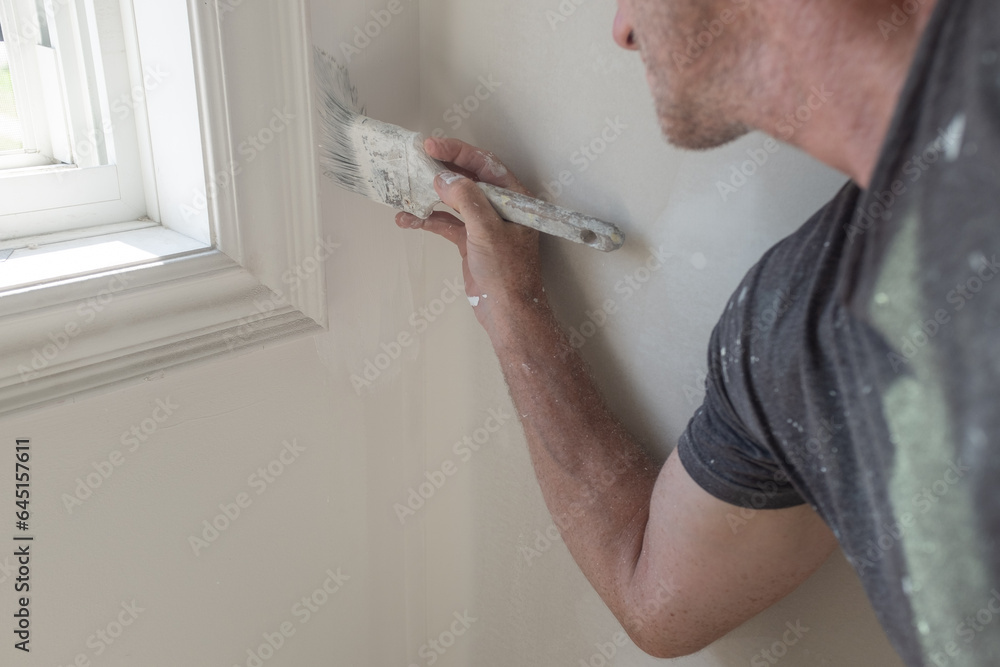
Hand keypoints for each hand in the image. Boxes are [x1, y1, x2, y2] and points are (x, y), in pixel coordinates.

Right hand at [395, 137, 545, 331]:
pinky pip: (446, 224)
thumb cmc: (507, 272)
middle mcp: (499, 208)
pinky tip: (407, 220)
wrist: (507, 312)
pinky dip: (427, 221)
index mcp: (514, 199)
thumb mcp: (487, 230)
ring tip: (405, 189)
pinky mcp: (470, 242)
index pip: (485, 165)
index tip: (432, 146)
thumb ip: (467, 200)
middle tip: (416, 160)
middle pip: (467, 179)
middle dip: (441, 170)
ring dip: (429, 197)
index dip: (458, 153)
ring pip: (453, 202)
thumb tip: (445, 177)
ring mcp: (484, 225)